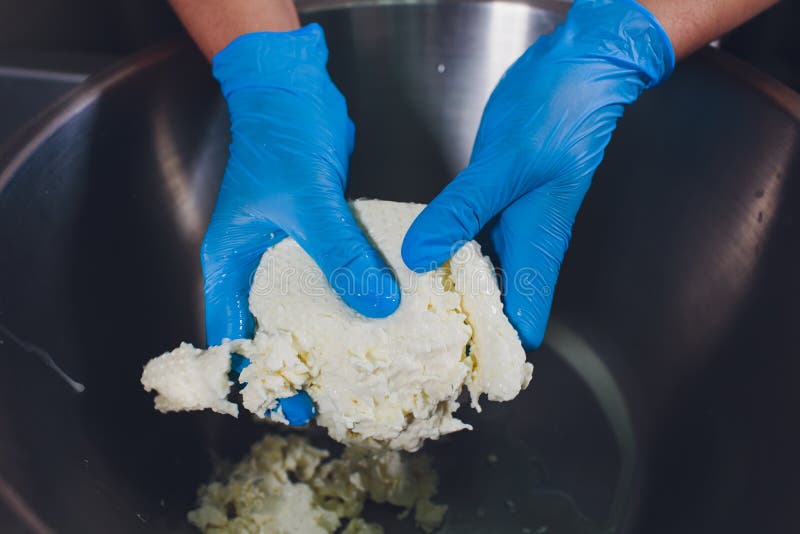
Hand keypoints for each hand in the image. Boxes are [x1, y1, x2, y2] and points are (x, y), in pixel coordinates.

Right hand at [203, 24, 399, 423]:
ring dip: (335, 328)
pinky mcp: (318, 236)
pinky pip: (335, 275)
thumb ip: (339, 253)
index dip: (262, 376)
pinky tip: (382, 312)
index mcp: (230, 264)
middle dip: (305, 360)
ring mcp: (288, 250)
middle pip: (275, 327)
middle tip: (343, 392)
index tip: (295, 404)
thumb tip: (377, 305)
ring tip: (369, 362)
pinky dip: (353, 293)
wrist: (295, 89)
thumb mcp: (306, 202)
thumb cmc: (279, 137)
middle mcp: (256, 264)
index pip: (234, 336)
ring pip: (309, 304)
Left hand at [402, 0, 673, 347]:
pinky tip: (410, 254)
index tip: (454, 374)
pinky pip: (462, 241)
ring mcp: (506, 224)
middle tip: (407, 344)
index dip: (494, 355)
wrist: (576, 71)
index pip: (522, 324)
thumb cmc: (558, 116)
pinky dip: (440, 252)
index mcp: (536, 247)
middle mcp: (522, 244)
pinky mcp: (490, 202)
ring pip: (475, 276)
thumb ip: (461, 211)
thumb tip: (420, 256)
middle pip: (494, 309)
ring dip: (444, 292)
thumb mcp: (505, 165)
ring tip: (398, 309)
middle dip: (458, 330)